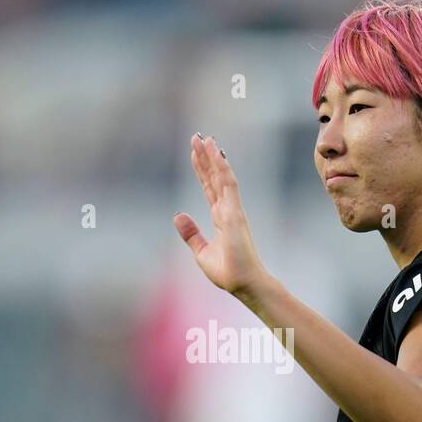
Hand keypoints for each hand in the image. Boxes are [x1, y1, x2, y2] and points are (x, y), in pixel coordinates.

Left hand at [173, 134, 267, 296]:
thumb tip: (177, 215)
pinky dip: (223, 168)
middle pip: (214, 177)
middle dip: (206, 157)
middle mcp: (228, 210)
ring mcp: (233, 210)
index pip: (209, 187)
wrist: (243, 284)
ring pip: (222, 176)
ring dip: (213, 157)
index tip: (195, 153)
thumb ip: (191, 233)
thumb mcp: (201, 252)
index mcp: (221, 217)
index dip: (202, 169)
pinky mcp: (235, 213)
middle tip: (198, 137)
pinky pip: (229, 185)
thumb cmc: (228, 272)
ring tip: (205, 138)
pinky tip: (217, 153)